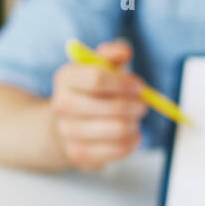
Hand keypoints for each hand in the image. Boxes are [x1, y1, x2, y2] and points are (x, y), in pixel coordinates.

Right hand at [50, 40, 146, 170]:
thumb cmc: (87, 93)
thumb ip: (111, 55)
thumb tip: (125, 51)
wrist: (63, 126)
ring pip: (118, 130)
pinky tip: (130, 135)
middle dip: (136, 106)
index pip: (97, 79)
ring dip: (135, 124)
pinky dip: (132, 141)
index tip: (139, 86)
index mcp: (66, 78)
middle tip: (143, 104)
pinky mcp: (79, 154)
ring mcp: (68, 132)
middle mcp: (62, 105)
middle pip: (112, 107)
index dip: (124, 83)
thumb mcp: (95, 67)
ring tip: (134, 120)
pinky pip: (118, 149)